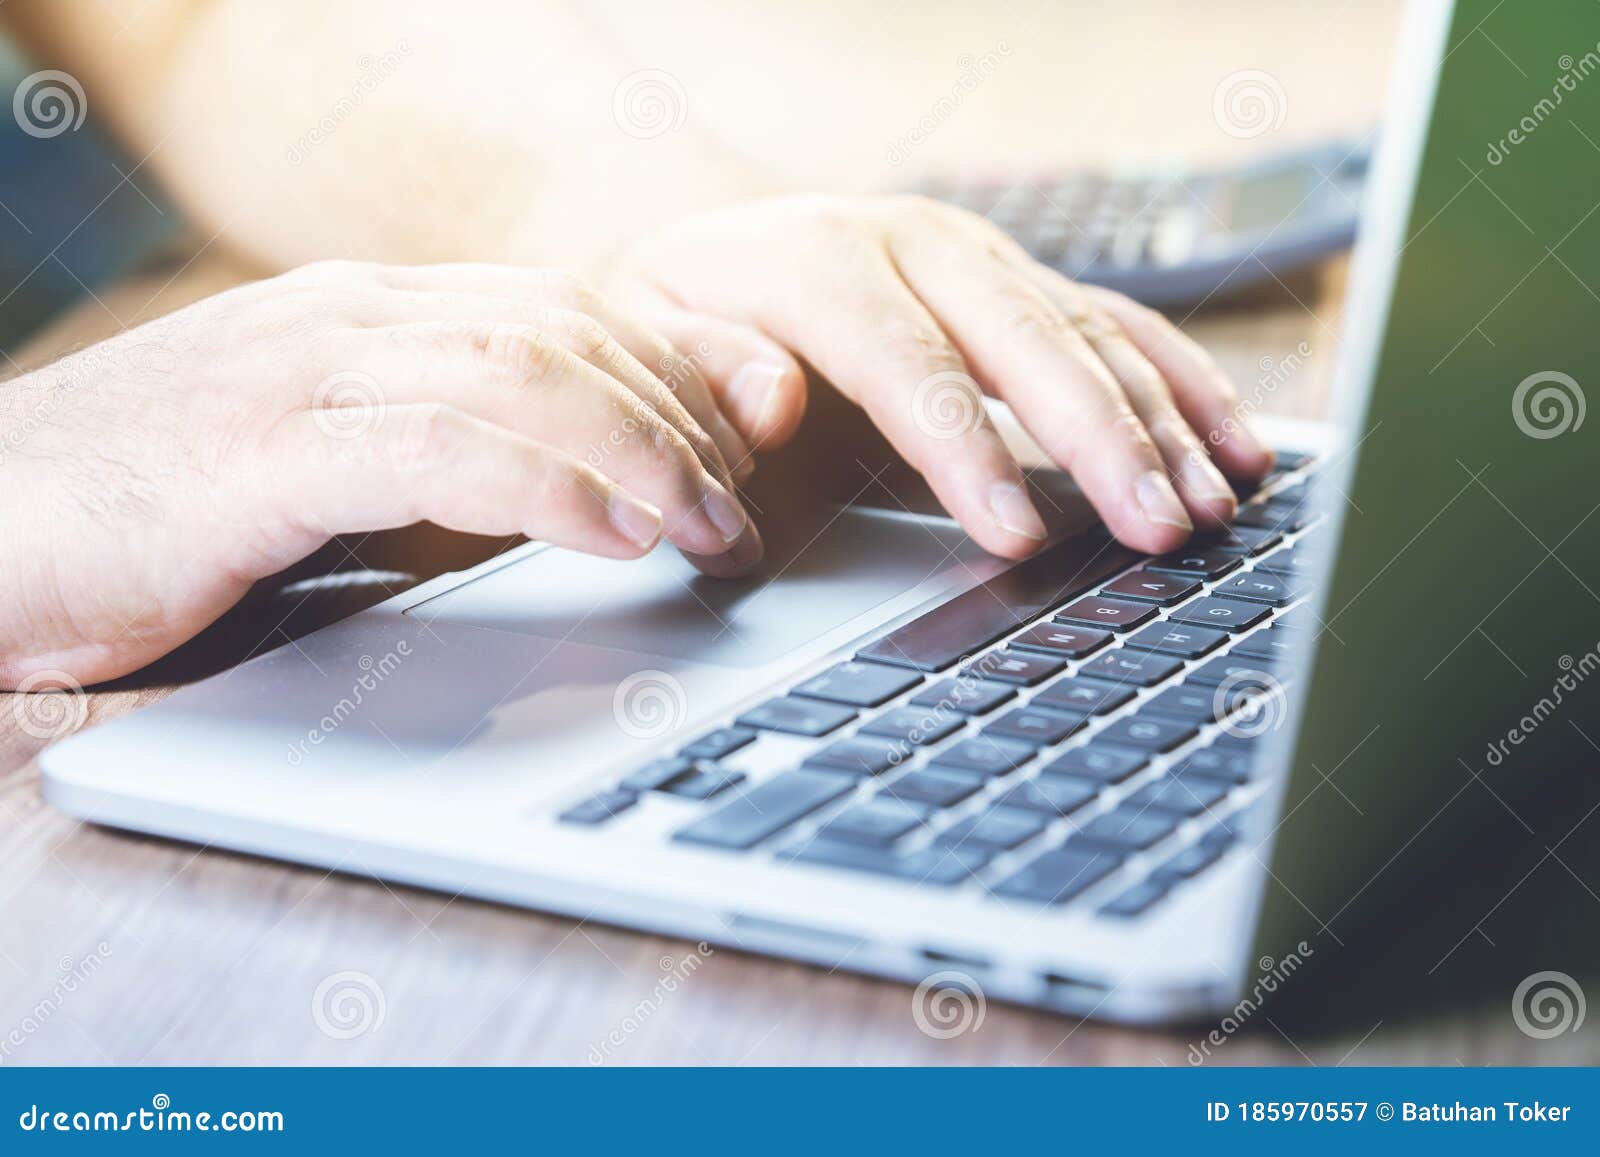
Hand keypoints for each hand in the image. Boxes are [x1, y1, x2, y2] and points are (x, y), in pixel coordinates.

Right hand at [0, 261, 762, 685]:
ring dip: (640, 449)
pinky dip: (543, 484)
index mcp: (374, 315)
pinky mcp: (252, 453)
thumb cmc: (154, 509)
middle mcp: (349, 318)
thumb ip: (446, 461)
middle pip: (566, 329)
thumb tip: (580, 501)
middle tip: (749, 504)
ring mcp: (299, 371)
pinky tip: (612, 532)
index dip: (679, 364)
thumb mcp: (330, 471)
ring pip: (520, 370)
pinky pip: (432, 448)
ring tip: (713, 525)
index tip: (758, 433)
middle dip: (682, 414)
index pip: (567, 307)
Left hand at [610, 195, 1272, 557]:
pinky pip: (1117, 322)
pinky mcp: (1019, 277)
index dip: (968, 451)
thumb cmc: (677, 315)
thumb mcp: (646, 341)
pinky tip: (1233, 440)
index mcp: (818, 259)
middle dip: (1101, 439)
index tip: (1018, 535)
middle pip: (1025, 340)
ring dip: (1158, 419)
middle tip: (1159, 528)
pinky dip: (1180, 382)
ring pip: (1087, 331)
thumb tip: (773, 405)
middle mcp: (914, 244)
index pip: (908, 363)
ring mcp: (977, 255)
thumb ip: (699, 376)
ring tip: (1212, 504)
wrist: (707, 244)